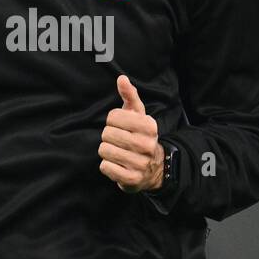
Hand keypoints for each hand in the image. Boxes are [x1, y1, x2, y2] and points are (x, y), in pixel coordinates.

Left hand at [99, 75, 164, 193]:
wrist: (153, 169)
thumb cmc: (140, 136)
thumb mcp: (138, 115)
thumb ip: (130, 95)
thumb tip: (121, 78)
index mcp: (149, 126)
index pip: (113, 116)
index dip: (112, 121)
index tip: (121, 126)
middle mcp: (147, 145)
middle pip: (107, 134)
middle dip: (108, 137)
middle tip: (118, 141)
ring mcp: (140, 163)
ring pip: (104, 150)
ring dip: (107, 151)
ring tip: (118, 153)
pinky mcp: (132, 179)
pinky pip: (105, 167)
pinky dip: (107, 166)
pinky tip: (117, 165)